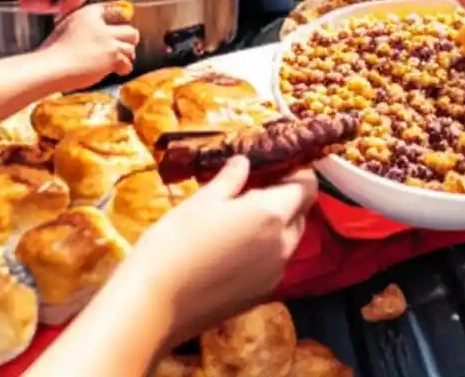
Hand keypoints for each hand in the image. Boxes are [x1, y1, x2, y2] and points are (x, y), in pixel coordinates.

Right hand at [40, 2, 138, 86]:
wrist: (52, 66)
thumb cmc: (52, 51)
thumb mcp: (65, 26)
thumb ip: (82, 25)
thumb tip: (91, 31)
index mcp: (88, 13)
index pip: (114, 10)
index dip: (119, 19)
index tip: (119, 27)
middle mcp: (102, 25)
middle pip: (130, 30)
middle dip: (127, 40)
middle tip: (119, 47)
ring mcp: (108, 41)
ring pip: (131, 46)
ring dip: (126, 55)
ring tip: (118, 61)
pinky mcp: (112, 57)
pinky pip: (127, 63)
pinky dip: (123, 69)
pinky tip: (116, 71)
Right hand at [121, 157, 317, 345]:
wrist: (157, 302)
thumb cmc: (176, 241)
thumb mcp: (201, 201)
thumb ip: (230, 179)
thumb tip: (244, 162)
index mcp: (272, 215)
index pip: (307, 187)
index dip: (297, 173)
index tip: (274, 167)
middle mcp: (283, 245)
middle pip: (300, 215)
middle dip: (285, 199)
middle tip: (252, 190)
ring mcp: (274, 274)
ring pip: (287, 241)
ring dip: (274, 226)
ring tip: (239, 220)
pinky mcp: (261, 296)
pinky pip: (273, 265)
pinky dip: (263, 251)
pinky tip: (231, 251)